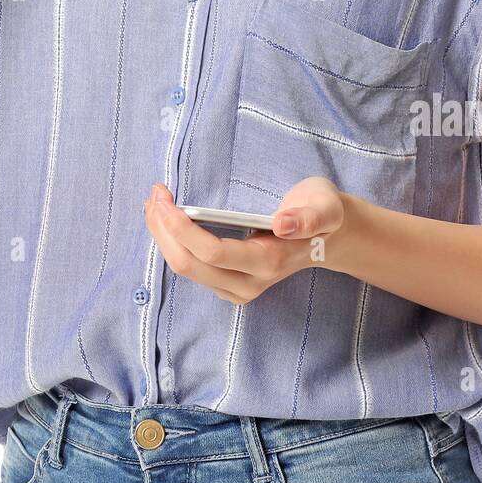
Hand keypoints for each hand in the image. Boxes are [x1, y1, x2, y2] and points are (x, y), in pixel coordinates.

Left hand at [143, 177, 347, 304]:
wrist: (327, 238)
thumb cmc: (322, 214)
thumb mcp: (326, 207)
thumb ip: (309, 217)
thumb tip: (283, 224)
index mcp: (269, 262)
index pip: (213, 253)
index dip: (182, 228)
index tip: (166, 198)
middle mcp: (249, 283)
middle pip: (189, 265)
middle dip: (163, 230)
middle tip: (154, 194)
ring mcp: (236, 288)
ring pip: (185, 268)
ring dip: (162, 235)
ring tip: (154, 200)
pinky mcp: (227, 284)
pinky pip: (189, 266)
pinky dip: (171, 241)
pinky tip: (165, 217)